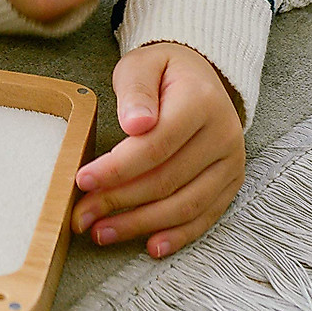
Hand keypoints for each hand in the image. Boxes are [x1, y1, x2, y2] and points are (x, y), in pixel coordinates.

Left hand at [72, 42, 244, 257]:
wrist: (201, 76)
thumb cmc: (162, 71)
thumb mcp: (142, 65)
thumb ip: (135, 90)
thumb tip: (135, 124)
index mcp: (200, 102)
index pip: (155, 145)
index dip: (117, 167)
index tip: (82, 179)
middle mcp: (223, 136)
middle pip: (166, 180)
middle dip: (119, 201)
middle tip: (81, 214)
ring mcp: (230, 163)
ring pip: (184, 205)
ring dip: (140, 224)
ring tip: (101, 232)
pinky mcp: (230, 183)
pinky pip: (204, 216)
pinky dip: (176, 235)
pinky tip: (149, 245)